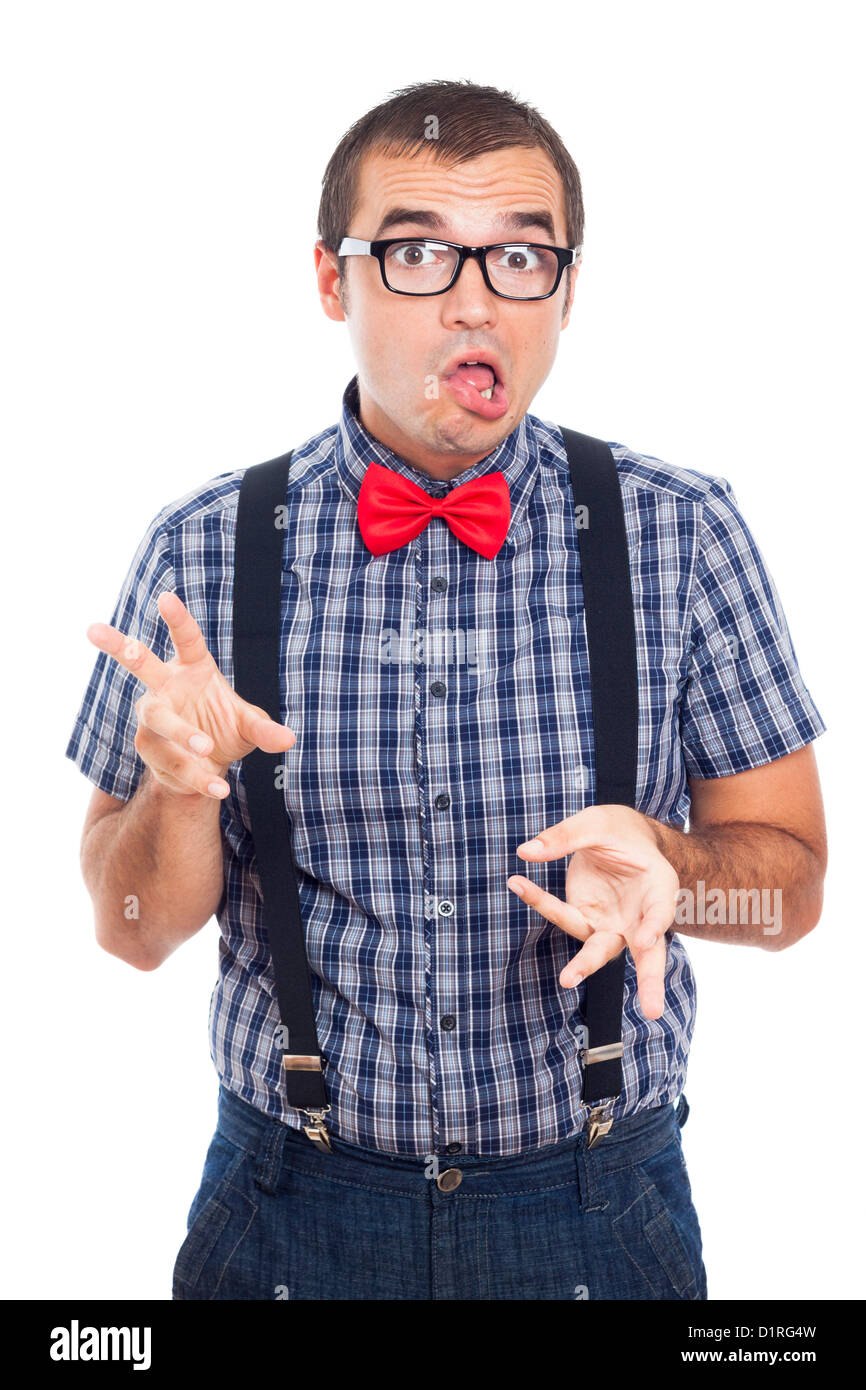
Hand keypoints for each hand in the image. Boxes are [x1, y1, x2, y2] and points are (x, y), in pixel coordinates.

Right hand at [86, 591, 295, 798]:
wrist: (207, 766)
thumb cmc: (224, 728)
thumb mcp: (249, 727)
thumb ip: (264, 730)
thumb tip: (288, 738)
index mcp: (193, 668)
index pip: (186, 640)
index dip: (177, 619)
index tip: (165, 597)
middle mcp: (165, 687)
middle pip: (139, 664)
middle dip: (118, 646)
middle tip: (92, 629)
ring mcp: (153, 717)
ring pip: (160, 721)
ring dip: (183, 734)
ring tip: (208, 749)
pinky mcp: (149, 748)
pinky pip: (171, 760)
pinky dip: (196, 776)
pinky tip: (219, 787)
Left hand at [506, 805, 678, 1020]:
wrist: (621, 835)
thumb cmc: (620, 830)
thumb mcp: (597, 823)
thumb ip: (566, 836)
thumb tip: (525, 851)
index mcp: (659, 885)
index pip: (661, 911)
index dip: (654, 927)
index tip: (644, 940)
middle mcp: (640, 914)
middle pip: (647, 953)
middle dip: (649, 981)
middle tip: (653, 1012)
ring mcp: (613, 922)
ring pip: (601, 950)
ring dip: (584, 966)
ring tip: (567, 979)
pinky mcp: (588, 919)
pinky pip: (565, 917)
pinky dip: (541, 902)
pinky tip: (518, 883)